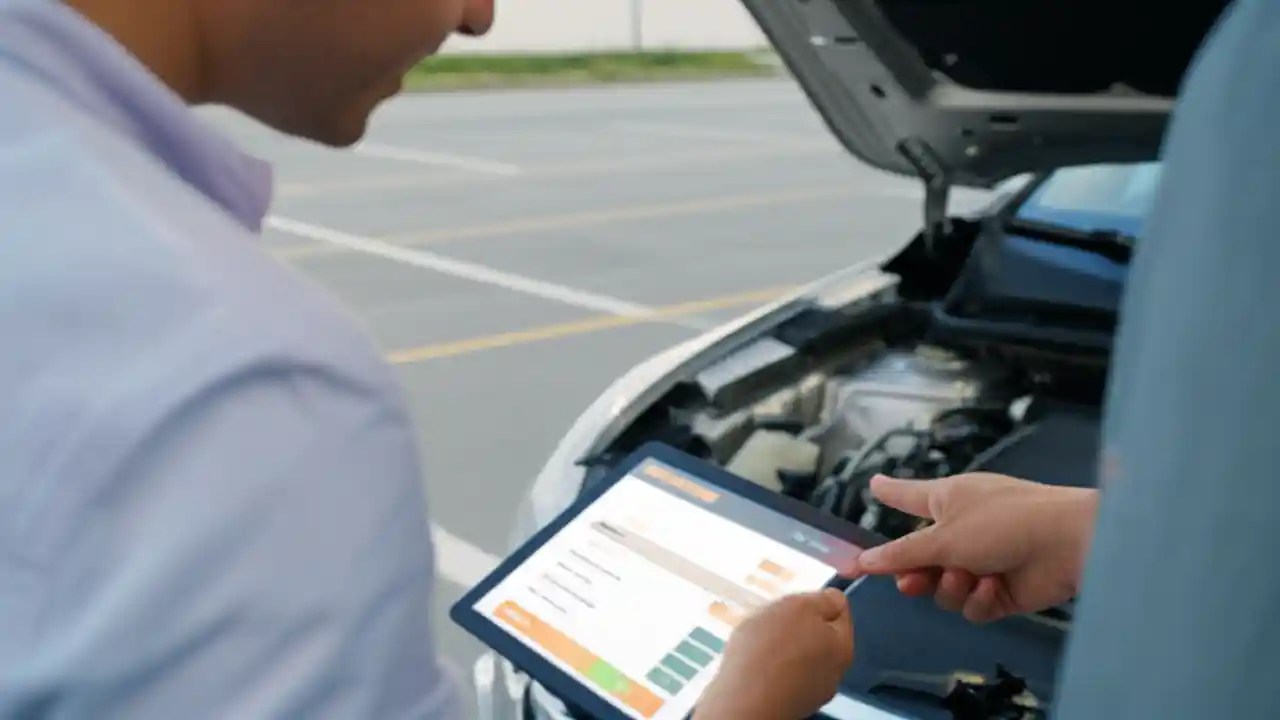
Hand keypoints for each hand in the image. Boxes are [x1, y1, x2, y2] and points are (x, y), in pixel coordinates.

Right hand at [695, 589, 853, 719]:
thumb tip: (835, 601)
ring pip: (799, 655)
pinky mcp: (789, 703)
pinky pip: (783, 674)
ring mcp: (812, 692)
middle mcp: (835, 673)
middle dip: (797, 624)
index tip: (793, 603)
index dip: (816, 599)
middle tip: (773, 621)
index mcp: (843, 647)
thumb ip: (823, 600)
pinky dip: (770, 666)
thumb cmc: (771, 648)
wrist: (744, 702)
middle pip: (819, 634)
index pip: (839, 610)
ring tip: (758, 644)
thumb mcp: (800, 607)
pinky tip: (754, 665)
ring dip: (782, 646)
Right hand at [853, 473, 1097, 623]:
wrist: (1066, 543)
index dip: (890, 493)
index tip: (873, 486)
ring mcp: (981, 561)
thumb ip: (901, 554)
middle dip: (916, 573)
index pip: (909, 496)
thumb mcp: (943, 536)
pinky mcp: (1001, 592)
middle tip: (911, 584)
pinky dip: (979, 598)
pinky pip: (972, 604)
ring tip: (968, 577)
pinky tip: (993, 587)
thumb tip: (862, 559)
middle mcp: (961, 530)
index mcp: (946, 501)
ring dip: (952, 586)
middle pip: (920, 558)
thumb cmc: (1001, 522)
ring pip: (944, 588)